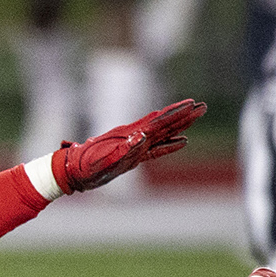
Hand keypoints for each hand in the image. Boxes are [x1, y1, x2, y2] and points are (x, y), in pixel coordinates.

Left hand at [52, 99, 206, 192]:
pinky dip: (170, 145)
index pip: (159, 122)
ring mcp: (134, 146)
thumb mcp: (103, 160)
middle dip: (184, 115)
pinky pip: (156, 149)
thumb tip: (143, 135)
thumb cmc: (85, 167)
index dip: (176, 113)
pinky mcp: (133, 156)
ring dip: (180, 126)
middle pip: (165, 123)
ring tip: (195, 117)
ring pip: (163, 133)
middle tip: (203, 106)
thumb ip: (124, 150)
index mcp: (130, 136)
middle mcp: (135, 137)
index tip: (193, 104)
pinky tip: (182, 142)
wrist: (72, 172)